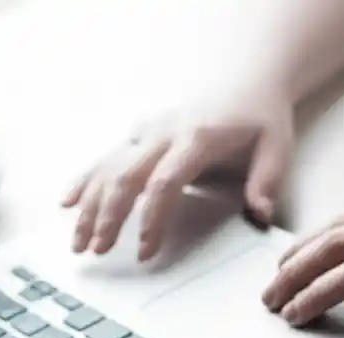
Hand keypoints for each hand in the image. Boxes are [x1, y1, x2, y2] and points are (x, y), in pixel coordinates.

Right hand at [62, 86, 294, 261]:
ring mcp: (147, 132)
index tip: (145, 249)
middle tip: (99, 250)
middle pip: (125, 176)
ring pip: (107, 168)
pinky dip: (84, 180)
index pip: (165, 182)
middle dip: (107, 216)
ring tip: (79, 242)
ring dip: (89, 206)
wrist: (247, 80)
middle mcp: (163, 132)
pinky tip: (67, 203)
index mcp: (196, 138)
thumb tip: (260, 216)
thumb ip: (266, 183)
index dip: (151, 218)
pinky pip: (105, 158)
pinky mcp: (139, 134)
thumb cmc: (259, 118)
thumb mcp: (275, 148)